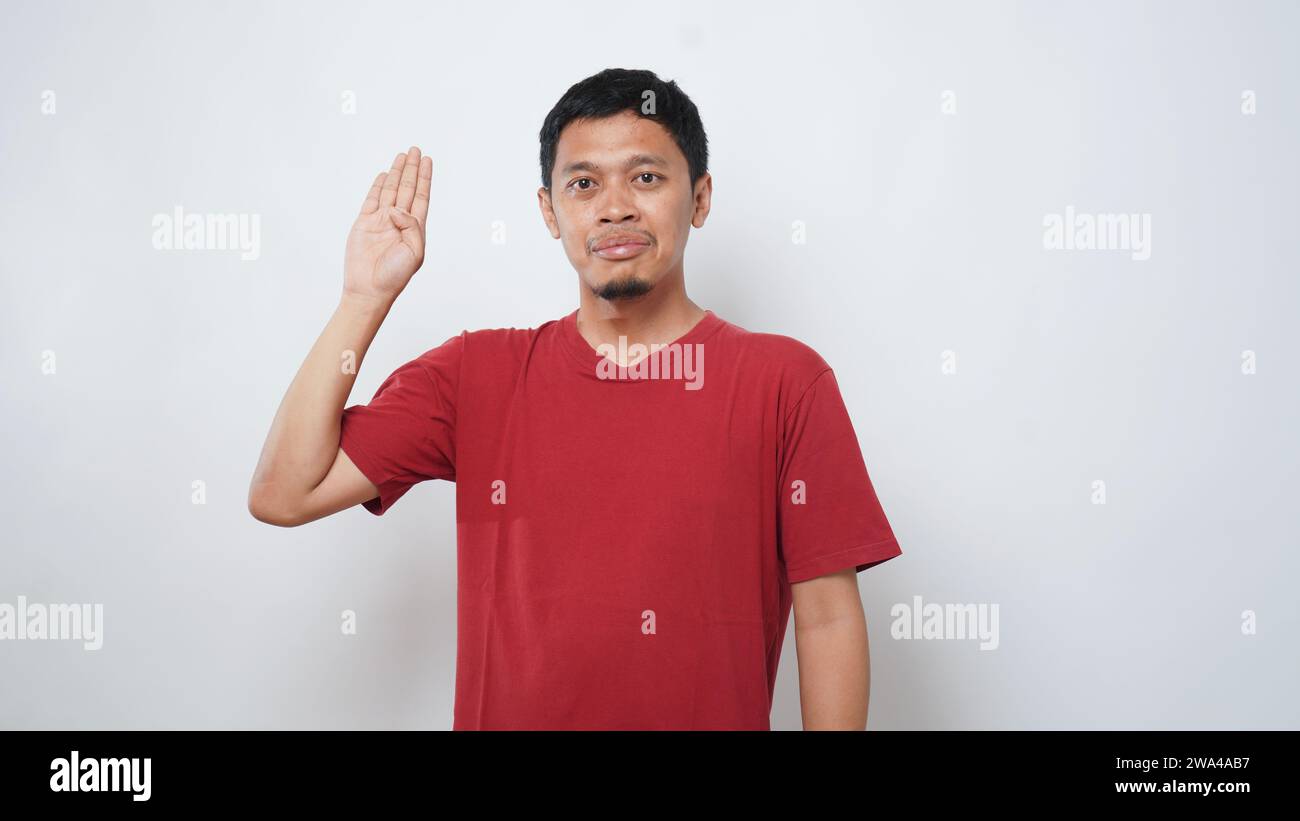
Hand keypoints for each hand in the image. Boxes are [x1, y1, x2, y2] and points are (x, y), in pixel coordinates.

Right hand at [342, 146, 432, 301]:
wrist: (370, 289)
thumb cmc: (395, 276)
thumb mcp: (415, 252)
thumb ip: (411, 226)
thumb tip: (396, 209)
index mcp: (414, 229)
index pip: (421, 197)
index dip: (424, 178)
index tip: (427, 161)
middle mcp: (399, 222)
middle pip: (407, 188)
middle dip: (411, 169)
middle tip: (415, 150)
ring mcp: (381, 221)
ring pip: (390, 190)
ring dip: (396, 173)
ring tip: (402, 156)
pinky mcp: (364, 223)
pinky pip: (372, 200)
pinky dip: (377, 186)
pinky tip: (384, 175)